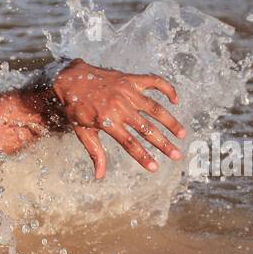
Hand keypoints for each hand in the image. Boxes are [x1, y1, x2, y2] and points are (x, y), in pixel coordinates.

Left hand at [51, 59, 185, 179]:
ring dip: (170, 122)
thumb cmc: (75, 107)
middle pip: (146, 129)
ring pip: (155, 108)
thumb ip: (95, 152)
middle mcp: (120, 107)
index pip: (130, 143)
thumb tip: (99, 175)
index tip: (155, 168)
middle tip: (176, 155)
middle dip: (163, 144)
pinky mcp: (131, 79)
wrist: (70, 78)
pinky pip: (154, 82)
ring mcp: (128, 92)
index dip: (143, 157)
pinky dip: (167, 89)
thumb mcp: (82, 131)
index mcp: (108, 121)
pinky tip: (175, 100)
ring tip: (182, 134)